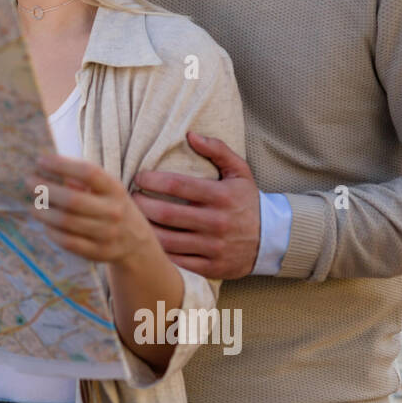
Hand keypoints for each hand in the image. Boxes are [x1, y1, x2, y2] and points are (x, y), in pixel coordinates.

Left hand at [26, 153, 152, 264]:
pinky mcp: (98, 252)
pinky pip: (68, 242)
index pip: (88, 173)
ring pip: (67, 222)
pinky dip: (52, 232)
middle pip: (73, 200)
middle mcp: (114, 211)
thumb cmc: (112, 207)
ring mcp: (107, 234)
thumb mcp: (106, 190)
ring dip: (44, 212)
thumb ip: (83, 180)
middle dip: (46, 190)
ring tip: (33, 205)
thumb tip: (50, 169)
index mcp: (115, 189)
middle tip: (29, 183)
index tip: (41, 161)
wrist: (137, 242)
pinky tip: (45, 224)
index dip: (62, 165)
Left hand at [130, 131, 259, 278]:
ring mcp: (213, 246)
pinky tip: (148, 241)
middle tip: (129, 199)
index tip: (139, 178)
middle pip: (166, 213)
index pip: (177, 185)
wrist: (272, 239)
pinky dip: (159, 252)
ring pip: (167, 240)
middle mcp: (217, 222)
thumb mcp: (239, 172)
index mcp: (221, 196)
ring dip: (145, 229)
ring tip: (133, 220)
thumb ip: (217, 150)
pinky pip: (177, 261)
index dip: (151, 180)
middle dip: (141, 205)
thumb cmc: (247, 201)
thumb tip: (190, 135)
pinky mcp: (211, 267)